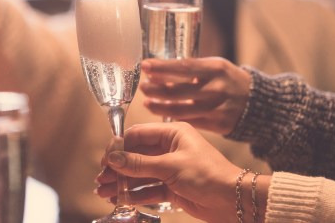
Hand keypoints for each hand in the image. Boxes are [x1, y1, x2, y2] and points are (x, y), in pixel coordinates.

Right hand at [95, 122, 244, 221]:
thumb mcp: (170, 166)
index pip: (137, 135)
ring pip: (139, 173)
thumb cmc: (208, 175)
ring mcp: (170, 168)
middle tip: (101, 179)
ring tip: (104, 192)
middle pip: (136, 155)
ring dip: (122, 182)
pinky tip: (120, 199)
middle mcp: (169, 148)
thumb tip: (113, 158)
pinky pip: (148, 188)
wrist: (233, 201)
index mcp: (172, 133)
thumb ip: (139, 163)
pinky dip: (134, 193)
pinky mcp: (172, 187)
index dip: (118, 146)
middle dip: (117, 167)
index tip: (104, 159)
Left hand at [140, 57, 250, 134]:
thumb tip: (159, 70)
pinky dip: (173, 117)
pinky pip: (189, 121)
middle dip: (156, 89)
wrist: (259, 104)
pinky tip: (162, 114)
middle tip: (143, 87)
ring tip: (147, 103)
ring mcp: (217, 108)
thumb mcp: (215, 67)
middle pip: (178, 90)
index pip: (183, 67)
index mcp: (215, 69)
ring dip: (160, 106)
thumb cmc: (230, 80)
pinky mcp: (218, 124)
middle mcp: (216, 88)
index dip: (162, 67)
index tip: (145, 66)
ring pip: (180, 109)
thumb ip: (191, 69)